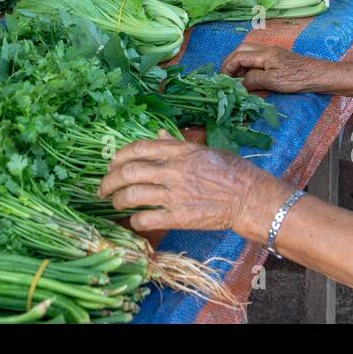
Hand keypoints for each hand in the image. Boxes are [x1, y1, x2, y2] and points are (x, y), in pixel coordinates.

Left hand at [98, 131, 287, 234]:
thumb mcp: (203, 149)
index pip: (139, 148)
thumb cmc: (231, 171)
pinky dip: (135, 220)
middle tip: (102, 188)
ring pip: (132, 195)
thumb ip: (176, 144)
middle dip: (108, 180)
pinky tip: (135, 220)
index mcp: (179, 151)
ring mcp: (175, 195)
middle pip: (128, 172)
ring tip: (114, 203)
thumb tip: (156, 133)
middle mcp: (173, 170)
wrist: (250, 198)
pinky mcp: (180, 218)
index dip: (119, 156)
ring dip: (117, 200)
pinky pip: (146, 219)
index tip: (112, 164)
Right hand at [220, 43, 326, 93]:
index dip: (227, 68)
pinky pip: (256, 60)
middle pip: (241, 50)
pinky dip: (249, 68)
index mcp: (263, 53)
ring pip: (248, 54)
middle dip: (230, 63)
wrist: (318, 76)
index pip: (238, 56)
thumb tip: (239, 83)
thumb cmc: (297, 78)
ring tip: (236, 81)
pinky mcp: (276, 60)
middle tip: (226, 78)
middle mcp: (265, 50)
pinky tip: (249, 80)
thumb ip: (253, 80)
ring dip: (239, 66)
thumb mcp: (272, 82)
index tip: (224, 81)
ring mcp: (271, 54)